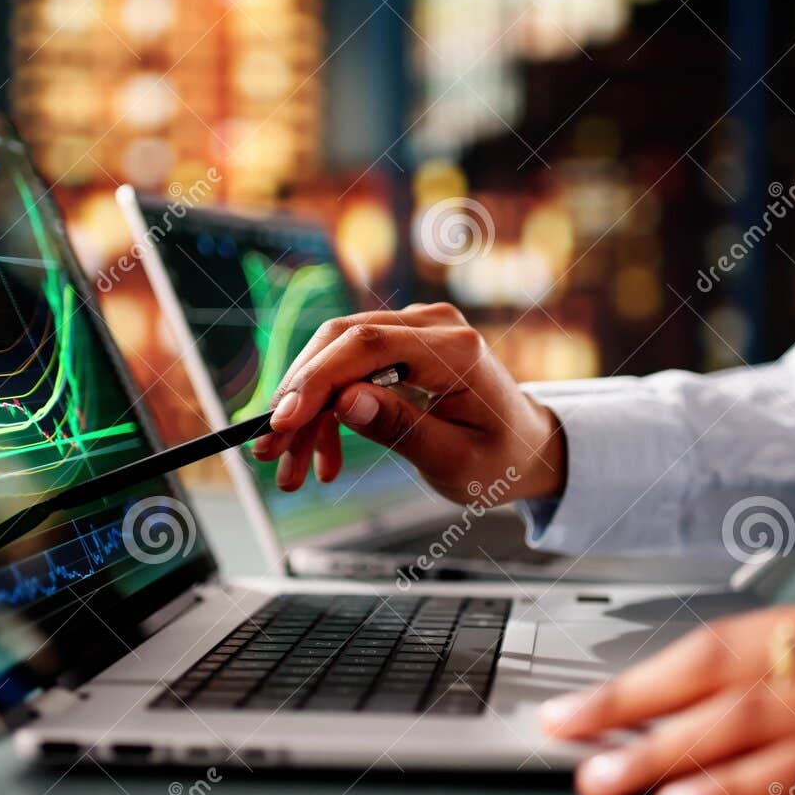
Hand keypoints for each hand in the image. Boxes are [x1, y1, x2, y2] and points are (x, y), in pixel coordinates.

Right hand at [249, 302, 566, 505]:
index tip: (280, 421)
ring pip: (335, 356)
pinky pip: (347, 368)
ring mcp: (415, 330)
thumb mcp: (454, 460)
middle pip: (341, 342)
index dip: (316, 380)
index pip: (368, 346)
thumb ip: (401, 428)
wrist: (526, 448)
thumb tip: (345, 402)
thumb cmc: (499, 459)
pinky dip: (327, 413)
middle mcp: (433, 326)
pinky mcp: (401, 345)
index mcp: (456, 350)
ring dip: (306, 412)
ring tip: (291, 469)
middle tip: (268, 450)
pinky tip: (324, 459)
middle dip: (298, 397)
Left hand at [541, 590, 794, 794]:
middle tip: (569, 730)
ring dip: (665, 752)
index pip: (730, 639)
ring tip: (606, 774)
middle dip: (633, 703)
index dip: (652, 671)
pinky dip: (736, 790)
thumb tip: (735, 702)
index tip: (596, 696)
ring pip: (748, 723)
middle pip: (722, 672)